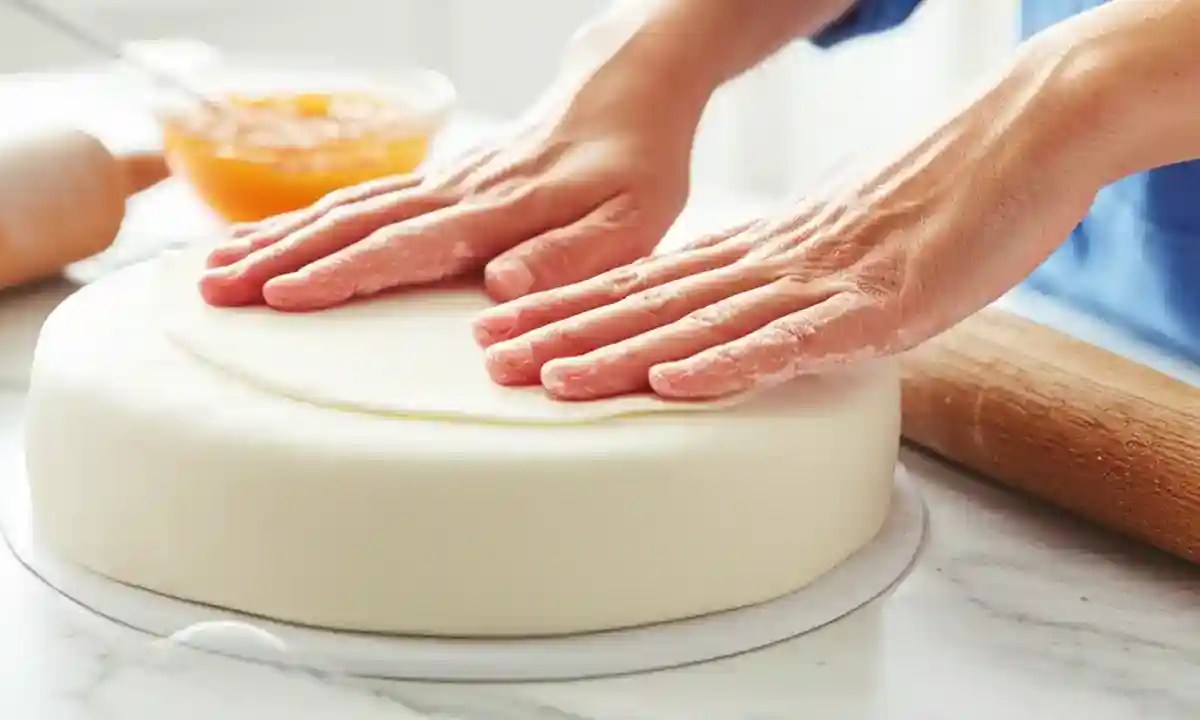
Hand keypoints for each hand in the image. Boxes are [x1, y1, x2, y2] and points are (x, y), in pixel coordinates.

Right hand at [198, 52, 702, 310]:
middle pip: (353, 225)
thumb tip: (501, 288)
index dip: (343, 274)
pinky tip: (269, 237)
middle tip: (211, 292)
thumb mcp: (632, 220)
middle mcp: (456, 191)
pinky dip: (306, 219)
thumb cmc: (637, 164)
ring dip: (277, 238)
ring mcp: (441, 180)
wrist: (629, 89)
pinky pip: (361, 198)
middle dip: (279, 260)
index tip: (282, 298)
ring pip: (345, 208)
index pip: (407, 246)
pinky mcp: (438, 178)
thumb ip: (570, 256)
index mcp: (500, 210)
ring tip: (211, 268)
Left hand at [472, 57, 1102, 399]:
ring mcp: (820, 283)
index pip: (646, 283)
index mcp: (759, 251)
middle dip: (566, 335)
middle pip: (651, 303)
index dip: (571, 308)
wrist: (1021, 135)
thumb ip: (779, 282)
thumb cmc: (935, 195)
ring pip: (701, 324)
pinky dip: (730, 363)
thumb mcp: (836, 245)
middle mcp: (771, 264)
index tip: (507, 330)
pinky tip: (675, 381)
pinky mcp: (877, 304)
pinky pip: (792, 340)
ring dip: (622, 353)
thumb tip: (732, 316)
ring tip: (551, 378)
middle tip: (490, 360)